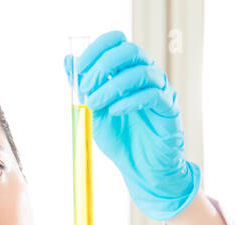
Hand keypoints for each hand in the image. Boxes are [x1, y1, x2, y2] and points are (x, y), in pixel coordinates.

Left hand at [64, 29, 200, 220]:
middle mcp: (147, 75)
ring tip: (96, 104)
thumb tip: (68, 60)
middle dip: (104, 65)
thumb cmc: (120, 139)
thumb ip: (83, 86)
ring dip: (113, 86)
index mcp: (128, 70)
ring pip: (141, 72)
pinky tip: (114, 112)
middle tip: (87, 86)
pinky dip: (129, 101)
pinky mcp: (169, 108)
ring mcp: (160, 90)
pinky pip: (153, 95)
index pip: (117, 42)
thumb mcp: (94, 110)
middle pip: (130, 50)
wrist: (140, 169)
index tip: (80, 67)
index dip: (97, 49)